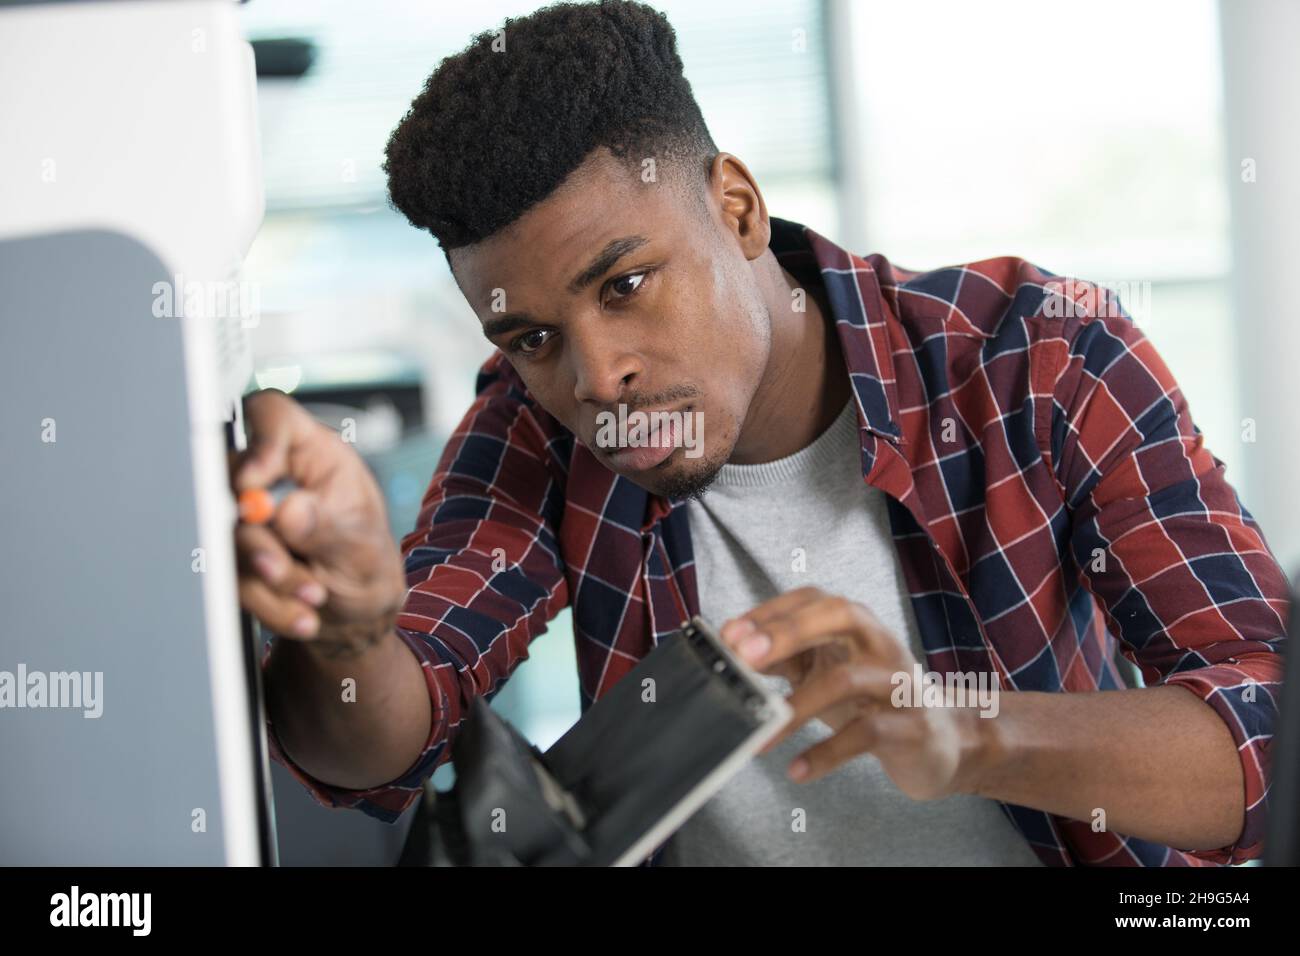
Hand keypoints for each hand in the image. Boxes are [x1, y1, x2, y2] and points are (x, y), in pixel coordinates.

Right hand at [230, 389, 406, 657]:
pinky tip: (302, 618)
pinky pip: (230, 578)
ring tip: (314, 598)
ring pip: (229, 537)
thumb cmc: (365, 562)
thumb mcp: (363, 547)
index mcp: (312, 454)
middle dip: (256, 537)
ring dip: (268, 577)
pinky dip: (266, 604)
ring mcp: (245, 516)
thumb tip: (287, 511)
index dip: (257, 441)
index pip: (272, 416)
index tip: (253, 482)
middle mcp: (271, 478)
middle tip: (279, 568)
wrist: (355, 613)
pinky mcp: (232, 554)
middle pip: (231, 482)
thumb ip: (327, 528)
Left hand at [720, 587, 985, 800]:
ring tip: (760, 733)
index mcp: (857, 624)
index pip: (812, 600)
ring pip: (846, 679)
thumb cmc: (872, 699)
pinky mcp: (910, 726)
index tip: (729, 635)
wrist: (944, 740)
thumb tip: (733, 649)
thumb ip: (786, 658)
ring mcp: (897, 682)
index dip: (770, 612)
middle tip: (743, 657)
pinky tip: (797, 770)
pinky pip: (865, 733)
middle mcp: (880, 643)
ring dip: (795, 707)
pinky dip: (826, 754)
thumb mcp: (828, 671)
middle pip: (838, 616)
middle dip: (787, 631)